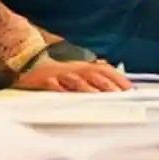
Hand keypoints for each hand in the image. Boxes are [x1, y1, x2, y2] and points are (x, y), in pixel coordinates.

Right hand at [14, 57, 131, 92]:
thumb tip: (116, 82)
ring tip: (99, 99)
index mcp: (84, 66)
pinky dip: (61, 92)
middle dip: (108, 86)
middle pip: (95, 76)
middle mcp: (74, 69)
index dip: (118, 78)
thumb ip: (95, 75)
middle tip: (120, 97)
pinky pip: (54, 87)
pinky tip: (68, 98)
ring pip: (76, 82)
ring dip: (88, 90)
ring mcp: (60, 75)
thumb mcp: (78, 70)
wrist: (28, 60)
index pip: (106, 70)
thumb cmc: (57, 70)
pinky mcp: (44, 82)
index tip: (130, 90)